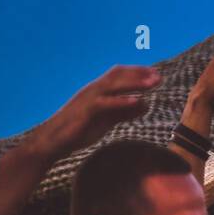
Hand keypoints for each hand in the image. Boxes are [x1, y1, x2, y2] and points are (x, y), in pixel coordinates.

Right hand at [31, 65, 160, 157]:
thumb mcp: (108, 120)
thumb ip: (125, 111)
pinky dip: (122, 101)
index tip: (156, 76)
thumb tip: (145, 104)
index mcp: (98, 91)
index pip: (119, 75)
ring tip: (152, 84)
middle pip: (118, 75)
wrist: (55, 141)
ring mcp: (89, 99)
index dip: (138, 73)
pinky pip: (105, 103)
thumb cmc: (80, 130)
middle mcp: (93, 90)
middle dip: (139, 75)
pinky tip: (137, 101)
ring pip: (113, 85)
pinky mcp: (86, 111)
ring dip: (134, 83)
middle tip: (158, 77)